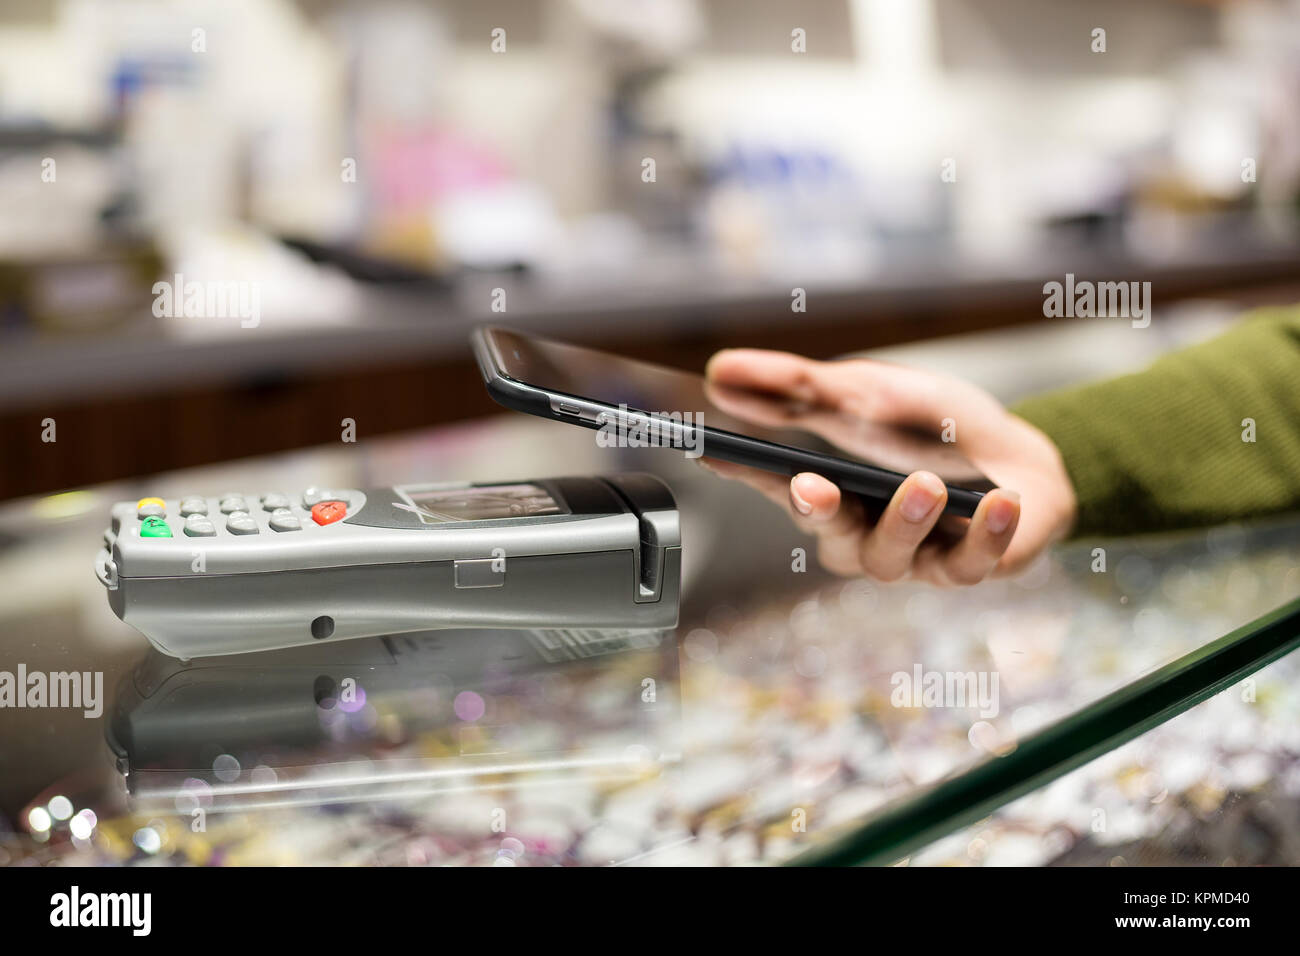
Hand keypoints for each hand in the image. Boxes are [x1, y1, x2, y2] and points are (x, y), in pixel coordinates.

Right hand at [701, 349, 1077, 584]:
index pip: (773, 483)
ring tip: (924, 485)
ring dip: (904, 522)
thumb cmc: (929, 428)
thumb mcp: (863, 390)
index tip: (709, 450)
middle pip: (827, 535)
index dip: (742, 470)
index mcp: (827, 490)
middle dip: (819, 512)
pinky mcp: (967, 567)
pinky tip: (998, 501)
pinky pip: (969, 564)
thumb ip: (796, 385)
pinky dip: (985, 535)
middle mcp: (859, 532)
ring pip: (890, 559)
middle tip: (814, 485)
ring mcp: (912, 556)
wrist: (1016, 454)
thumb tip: (720, 370)